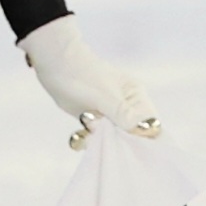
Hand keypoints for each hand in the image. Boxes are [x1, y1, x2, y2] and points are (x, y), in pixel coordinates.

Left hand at [18, 16, 152, 142]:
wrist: (54, 65)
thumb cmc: (82, 75)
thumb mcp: (103, 96)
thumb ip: (124, 114)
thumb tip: (149, 129)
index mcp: (136, 97)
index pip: (150, 125)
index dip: (143, 138)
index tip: (124, 140)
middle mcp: (127, 108)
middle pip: (132, 137)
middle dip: (115, 140)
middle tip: (96, 125)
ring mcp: (110, 115)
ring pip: (112, 140)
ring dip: (97, 138)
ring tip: (84, 121)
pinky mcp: (94, 120)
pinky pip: (95, 138)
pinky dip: (86, 139)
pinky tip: (76, 134)